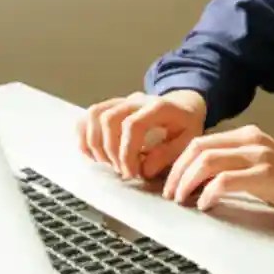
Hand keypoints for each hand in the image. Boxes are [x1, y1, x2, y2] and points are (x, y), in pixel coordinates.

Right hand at [75, 90, 207, 179]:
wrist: (183, 105)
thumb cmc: (185, 125)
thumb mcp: (189, 141)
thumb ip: (168, 155)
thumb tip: (144, 170)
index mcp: (158, 107)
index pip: (132, 125)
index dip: (127, 152)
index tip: (132, 173)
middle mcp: (136, 99)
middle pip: (109, 119)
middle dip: (110, 151)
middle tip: (122, 171)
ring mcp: (121, 100)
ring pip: (95, 114)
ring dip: (95, 143)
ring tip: (107, 163)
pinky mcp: (111, 106)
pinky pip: (89, 115)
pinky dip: (84, 134)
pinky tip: (92, 153)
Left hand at [162, 124, 273, 232]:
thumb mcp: (260, 168)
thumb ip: (234, 167)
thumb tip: (197, 182)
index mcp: (247, 135)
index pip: (199, 142)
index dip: (178, 162)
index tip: (168, 183)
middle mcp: (251, 139)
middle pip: (197, 148)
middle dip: (176, 172)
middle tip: (169, 194)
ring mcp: (259, 155)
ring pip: (206, 161)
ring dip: (187, 182)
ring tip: (181, 201)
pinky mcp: (267, 174)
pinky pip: (225, 180)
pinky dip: (208, 193)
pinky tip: (205, 205)